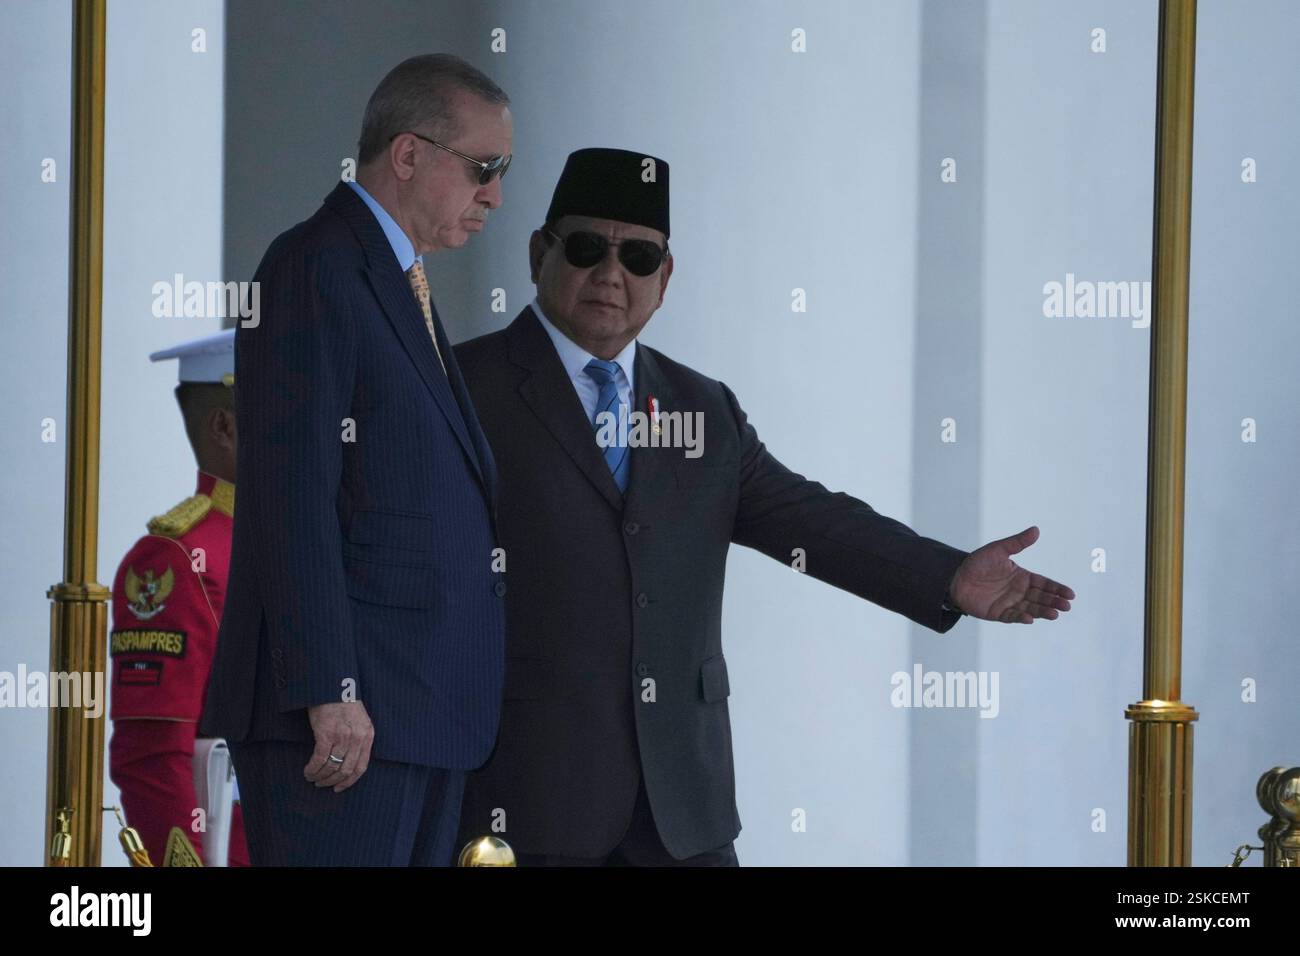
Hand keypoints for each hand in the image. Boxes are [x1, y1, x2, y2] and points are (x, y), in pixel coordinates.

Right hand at [304, 700, 374, 791]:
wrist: (332, 686)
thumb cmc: (343, 703)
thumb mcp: (359, 721)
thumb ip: (358, 739)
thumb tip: (348, 761)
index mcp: (368, 735)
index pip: (361, 767)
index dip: (349, 781)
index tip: (339, 788)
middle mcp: (358, 738)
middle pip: (346, 770)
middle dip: (332, 781)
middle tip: (321, 784)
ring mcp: (343, 736)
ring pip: (332, 767)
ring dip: (320, 776)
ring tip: (312, 778)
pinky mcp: (326, 734)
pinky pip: (320, 759)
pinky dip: (312, 768)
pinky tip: (307, 771)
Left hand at [949, 525, 1073, 623]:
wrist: (954, 577)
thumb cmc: (977, 562)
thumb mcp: (998, 550)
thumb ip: (1017, 543)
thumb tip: (1036, 529)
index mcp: (1022, 576)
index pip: (1044, 583)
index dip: (1057, 588)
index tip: (1070, 594)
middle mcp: (1019, 591)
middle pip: (1041, 597)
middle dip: (1055, 601)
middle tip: (1067, 606)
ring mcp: (1009, 603)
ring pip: (1031, 608)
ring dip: (1043, 612)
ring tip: (1055, 614)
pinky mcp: (998, 613)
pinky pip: (1012, 616)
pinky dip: (1021, 617)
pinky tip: (1030, 618)